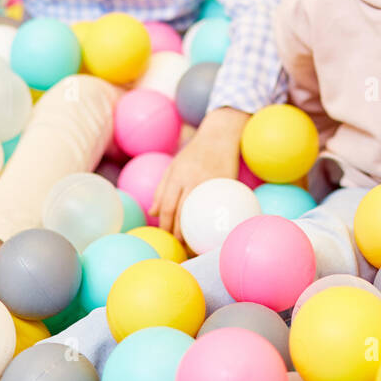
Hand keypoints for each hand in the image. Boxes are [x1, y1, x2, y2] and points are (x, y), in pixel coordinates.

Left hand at [152, 107, 248, 239]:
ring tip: (194, 245)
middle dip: (178, 233)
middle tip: (178, 246)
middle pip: (182, 212)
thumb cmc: (195, 152)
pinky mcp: (227, 184)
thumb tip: (153, 212)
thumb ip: (162, 188)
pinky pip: (219, 207)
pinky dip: (214, 221)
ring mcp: (211, 183)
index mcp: (177, 176)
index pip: (167, 206)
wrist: (220, 134)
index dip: (165, 225)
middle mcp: (192, 180)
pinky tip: (213, 231)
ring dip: (196, 232)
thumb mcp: (174, 165)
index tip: (164, 236)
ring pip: (200, 213)